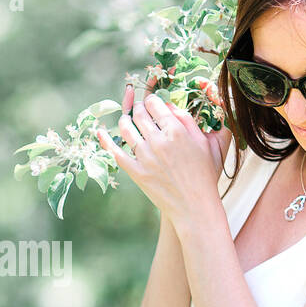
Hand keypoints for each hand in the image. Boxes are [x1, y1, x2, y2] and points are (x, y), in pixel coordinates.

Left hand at [94, 81, 231, 224]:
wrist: (194, 206)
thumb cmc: (204, 175)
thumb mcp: (205, 143)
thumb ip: (188, 121)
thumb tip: (169, 106)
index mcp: (177, 132)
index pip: (155, 104)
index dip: (152, 100)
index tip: (152, 103)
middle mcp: (159, 142)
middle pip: (139, 114)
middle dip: (138, 107)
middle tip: (140, 109)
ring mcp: (145, 157)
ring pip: (126, 129)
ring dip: (125, 119)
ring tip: (128, 119)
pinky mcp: (136, 172)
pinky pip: (116, 152)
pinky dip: (105, 140)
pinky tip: (100, 131)